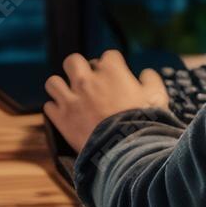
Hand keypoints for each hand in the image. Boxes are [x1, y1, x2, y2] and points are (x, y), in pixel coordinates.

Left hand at [43, 50, 169, 150]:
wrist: (127, 150)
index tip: (114, 74)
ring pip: (53, 82)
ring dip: (61, 87)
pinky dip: (55, 109)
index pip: (108, 56)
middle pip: (73, 61)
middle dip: (79, 68)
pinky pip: (48, 106)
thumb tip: (145, 74)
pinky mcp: (61, 118)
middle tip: (86, 79)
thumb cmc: (144, 122)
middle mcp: (87, 80)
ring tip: (68, 94)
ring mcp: (71, 98)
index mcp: (112, 71)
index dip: (112, 65)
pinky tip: (64, 114)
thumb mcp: (157, 96)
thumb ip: (150, 79)